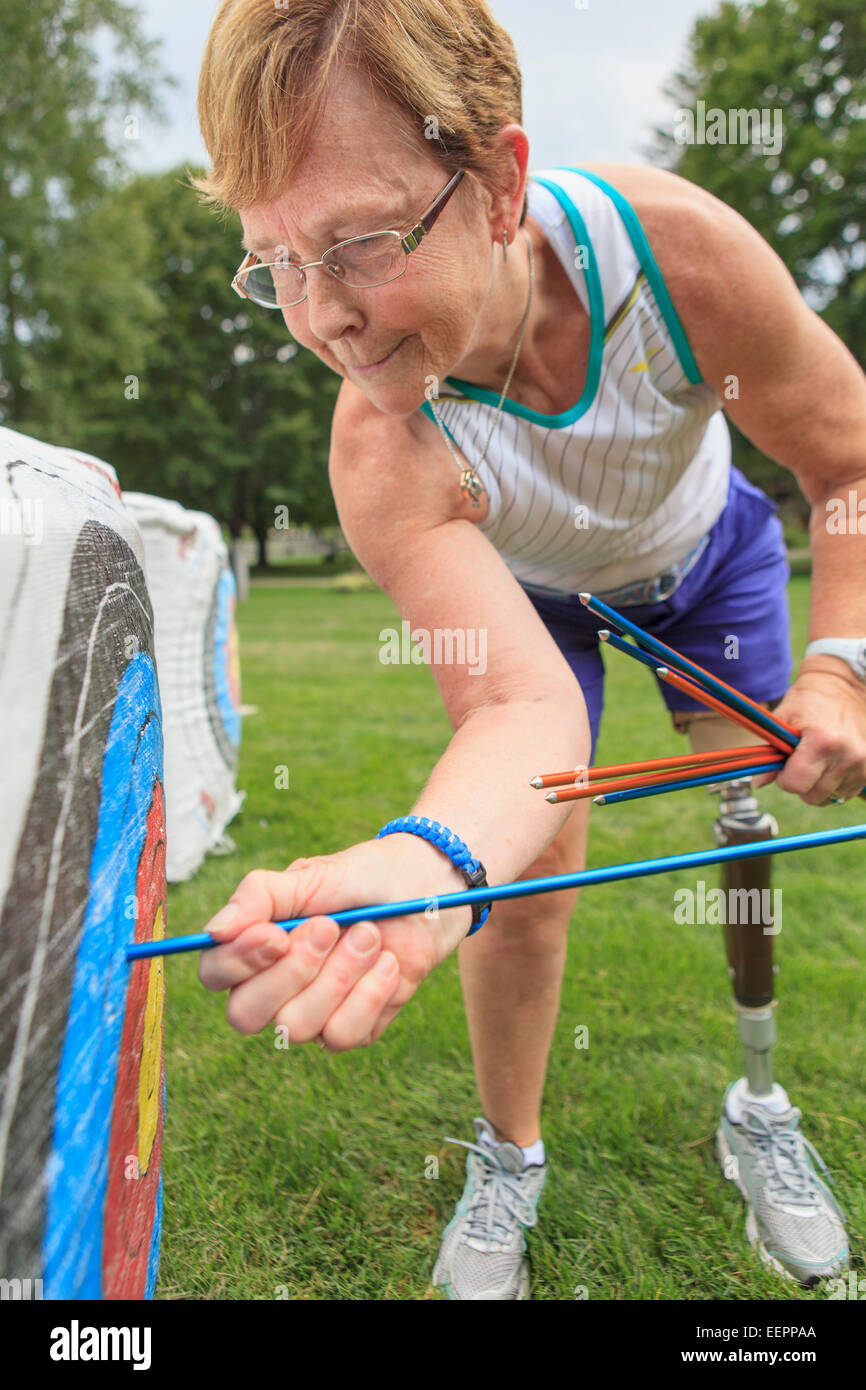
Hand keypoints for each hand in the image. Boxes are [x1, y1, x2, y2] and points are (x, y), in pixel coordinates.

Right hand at [198, 835, 472, 1050]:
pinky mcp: (354, 1028)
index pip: (215, 974)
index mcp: (255, 946)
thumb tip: (214, 932)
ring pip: (298, 1027)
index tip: (276, 934)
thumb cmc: (363, 876)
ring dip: (339, 976)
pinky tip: (387, 963)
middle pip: (245, 1015)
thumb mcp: (310, 876)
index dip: (239, 962)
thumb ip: (259, 897)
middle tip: (331, 927)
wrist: (429, 887)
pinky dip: (370, 995)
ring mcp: (314, 1011)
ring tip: (370, 935)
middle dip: (292, 973)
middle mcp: (276, 987)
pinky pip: (344, 1035)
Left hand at [751, 663, 865, 804]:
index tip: (786, 763)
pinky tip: (831, 764)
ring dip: (818, 785)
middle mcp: (847, 756)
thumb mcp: (783, 719)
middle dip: (800, 783)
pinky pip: (844, 794)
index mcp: (822, 741)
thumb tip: (758, 782)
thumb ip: (770, 752)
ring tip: (817, 760)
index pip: (795, 784)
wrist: (844, 686)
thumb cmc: (808, 700)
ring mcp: (862, 764)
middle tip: (800, 761)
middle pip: (812, 796)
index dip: (784, 778)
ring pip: (828, 798)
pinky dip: (834, 785)